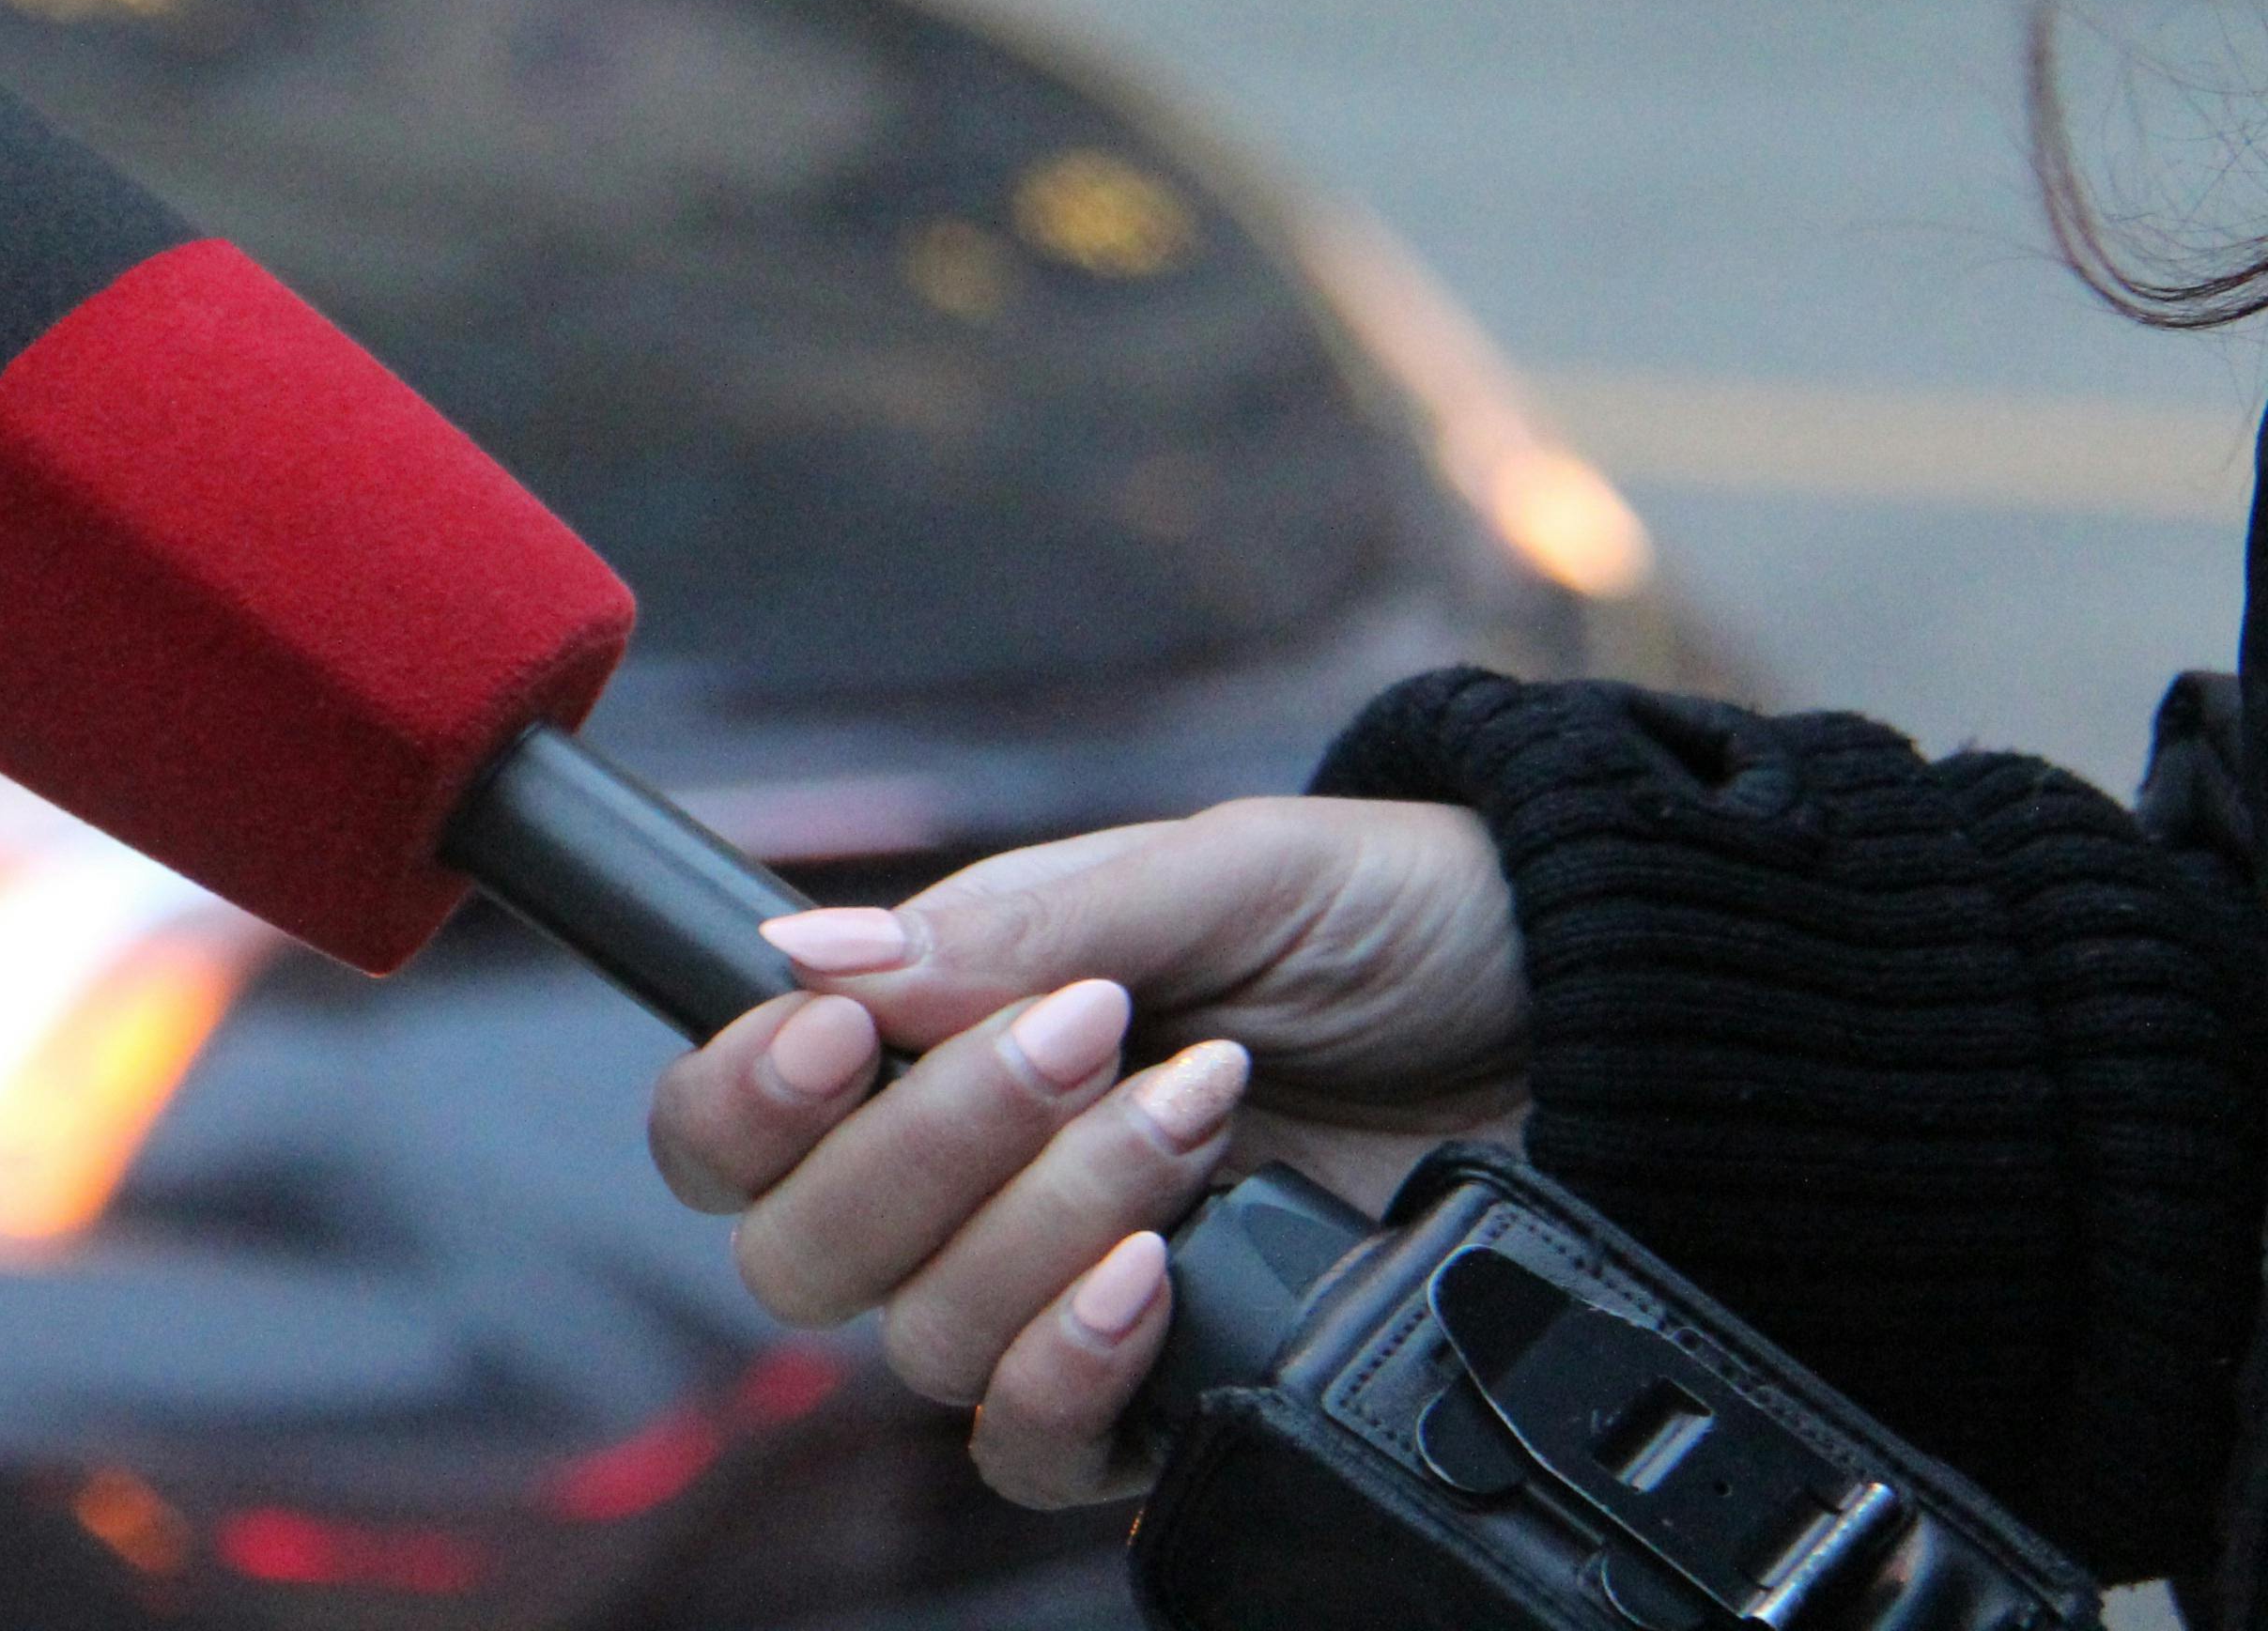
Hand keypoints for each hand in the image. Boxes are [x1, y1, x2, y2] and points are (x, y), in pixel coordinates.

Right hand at [647, 799, 1527, 1507]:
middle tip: (1084, 1039)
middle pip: (801, 1251)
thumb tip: (811, 955)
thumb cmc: (1390, 915)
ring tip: (1195, 1109)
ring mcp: (1057, 1296)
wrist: (1591, 1019)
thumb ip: (1018, 922)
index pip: (729, 1122)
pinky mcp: (1162, 1393)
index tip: (840, 1035)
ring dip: (1048, 1220)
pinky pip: (1032, 1450)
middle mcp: (966, 1185)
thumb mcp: (1215, 870)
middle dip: (925, 1146)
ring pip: (923, 1340)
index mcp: (933, 1039)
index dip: (741, 1099)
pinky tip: (1153, 1278)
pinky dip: (1072, 1368)